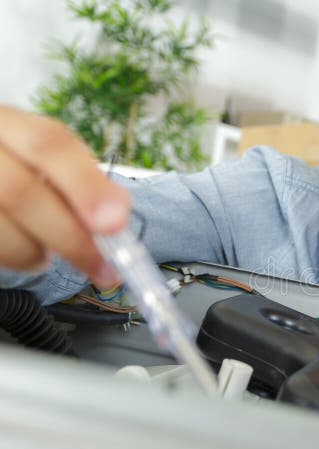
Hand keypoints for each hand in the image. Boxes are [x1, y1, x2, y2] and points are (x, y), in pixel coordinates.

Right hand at [0, 105, 129, 284]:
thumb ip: (80, 179)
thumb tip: (117, 214)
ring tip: (48, 255)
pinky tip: (26, 252)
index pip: (48, 143)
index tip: (116, 223)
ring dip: (35, 253)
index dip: (86, 185)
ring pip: (0, 229)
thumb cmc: (15, 168)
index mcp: (5, 121)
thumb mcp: (42, 159)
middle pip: (19, 192)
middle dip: (70, 237)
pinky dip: (15, 258)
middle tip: (104, 268)